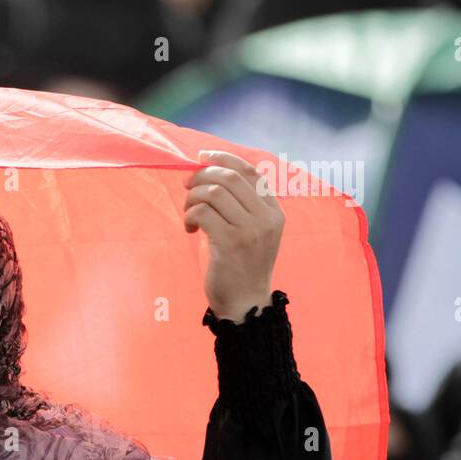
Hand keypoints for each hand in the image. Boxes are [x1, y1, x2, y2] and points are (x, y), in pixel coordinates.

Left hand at [183, 150, 283, 321]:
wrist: (246, 303)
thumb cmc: (242, 266)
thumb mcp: (253, 232)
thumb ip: (243, 206)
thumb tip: (211, 173)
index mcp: (274, 212)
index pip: (251, 171)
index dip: (224, 158)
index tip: (201, 156)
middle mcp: (266, 218)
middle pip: (229, 177)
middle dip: (201, 177)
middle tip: (186, 187)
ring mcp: (250, 230)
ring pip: (214, 192)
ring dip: (193, 198)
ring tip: (188, 214)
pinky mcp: (230, 243)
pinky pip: (203, 213)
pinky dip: (190, 215)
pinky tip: (190, 228)